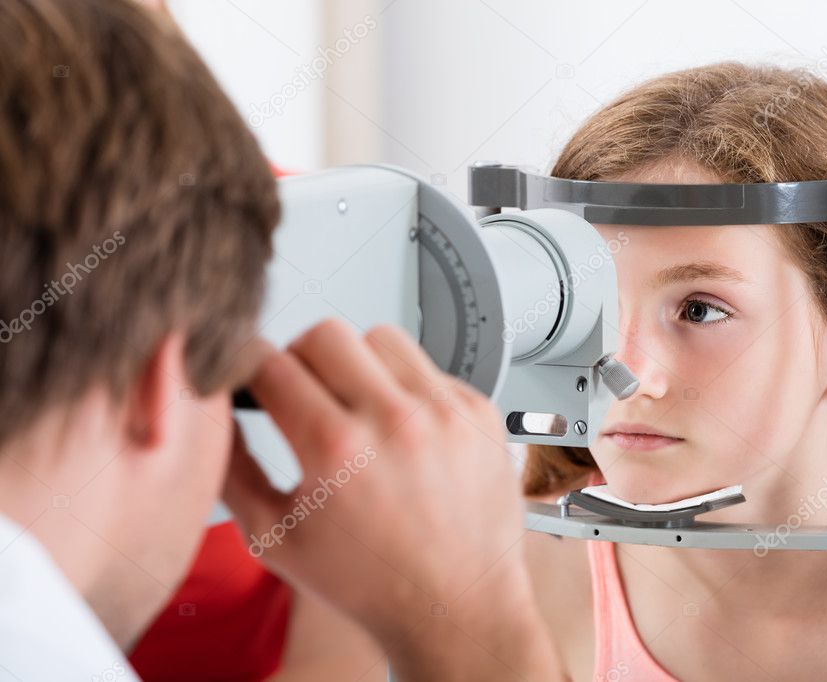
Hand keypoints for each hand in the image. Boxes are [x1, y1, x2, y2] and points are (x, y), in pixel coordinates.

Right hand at [223, 320, 564, 680]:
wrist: (455, 605)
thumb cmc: (373, 583)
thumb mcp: (276, 538)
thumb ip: (234, 470)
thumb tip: (215, 416)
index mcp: (337, 449)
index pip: (272, 362)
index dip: (251, 367)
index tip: (255, 376)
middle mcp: (395, 421)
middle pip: (326, 333)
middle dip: (302, 357)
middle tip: (305, 390)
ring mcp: (444, 412)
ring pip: (382, 338)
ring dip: (359, 364)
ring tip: (359, 407)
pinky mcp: (478, 412)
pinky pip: (429, 368)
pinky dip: (408, 388)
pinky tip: (403, 429)